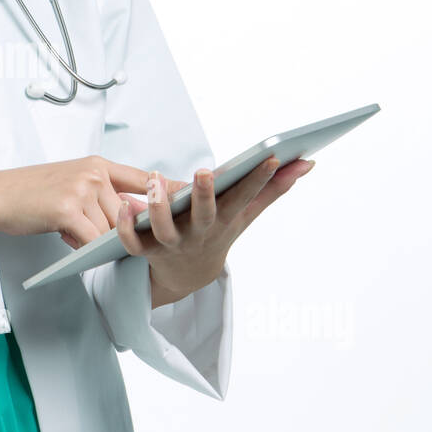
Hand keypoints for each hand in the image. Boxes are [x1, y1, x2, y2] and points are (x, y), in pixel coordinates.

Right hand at [0, 156, 160, 242]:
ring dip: (93, 240)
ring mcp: (82, 189)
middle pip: (127, 214)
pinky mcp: (68, 209)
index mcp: (98, 165)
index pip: (144, 178)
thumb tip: (132, 217)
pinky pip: (91, 240)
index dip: (168, 189)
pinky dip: (83, 248)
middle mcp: (94, 173)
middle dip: (116, 231)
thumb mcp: (72, 184)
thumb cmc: (33, 194)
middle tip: (91, 233)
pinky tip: (67, 240)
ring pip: (110, 230)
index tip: (193, 196)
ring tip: (66, 229)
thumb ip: (103, 196)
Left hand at [116, 156, 316, 306]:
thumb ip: (274, 188)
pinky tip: (123, 203)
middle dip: (205, 195)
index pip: (244, 198)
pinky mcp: (147, 250)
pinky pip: (133, 242)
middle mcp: (199, 232)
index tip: (270, 156)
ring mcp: (172, 243)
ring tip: (154, 178)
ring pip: (163, 229)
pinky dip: (125, 227)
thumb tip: (307, 162)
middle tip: (204, 171)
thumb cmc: (219, 231)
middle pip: (203, 216)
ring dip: (158, 206)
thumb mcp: (247, 213)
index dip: (259, 179)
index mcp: (224, 220)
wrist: (189, 275)